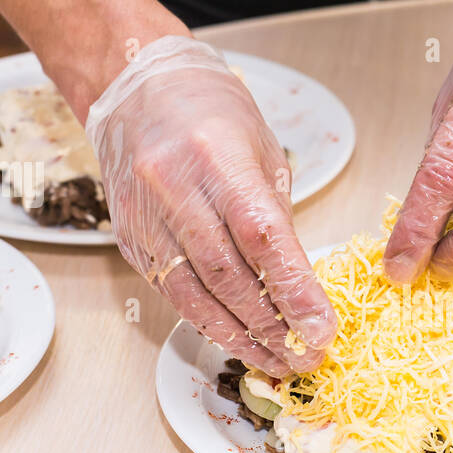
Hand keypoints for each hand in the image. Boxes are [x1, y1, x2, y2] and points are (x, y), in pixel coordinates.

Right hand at [86, 36, 335, 375]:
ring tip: (277, 362)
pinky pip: (172, 293)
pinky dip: (208, 323)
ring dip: (241, 337)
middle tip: (307, 357)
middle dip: (273, 326)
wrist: (135, 90)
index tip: (322, 329)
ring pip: (197, 295)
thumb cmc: (210, 115)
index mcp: (217, 158)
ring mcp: (146, 218)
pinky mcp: (129, 240)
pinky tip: (237, 340)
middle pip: (229, 276)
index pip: (262, 237)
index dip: (294, 290)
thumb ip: (276, 216)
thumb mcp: (261, 151)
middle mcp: (175, 189)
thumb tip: (301, 284)